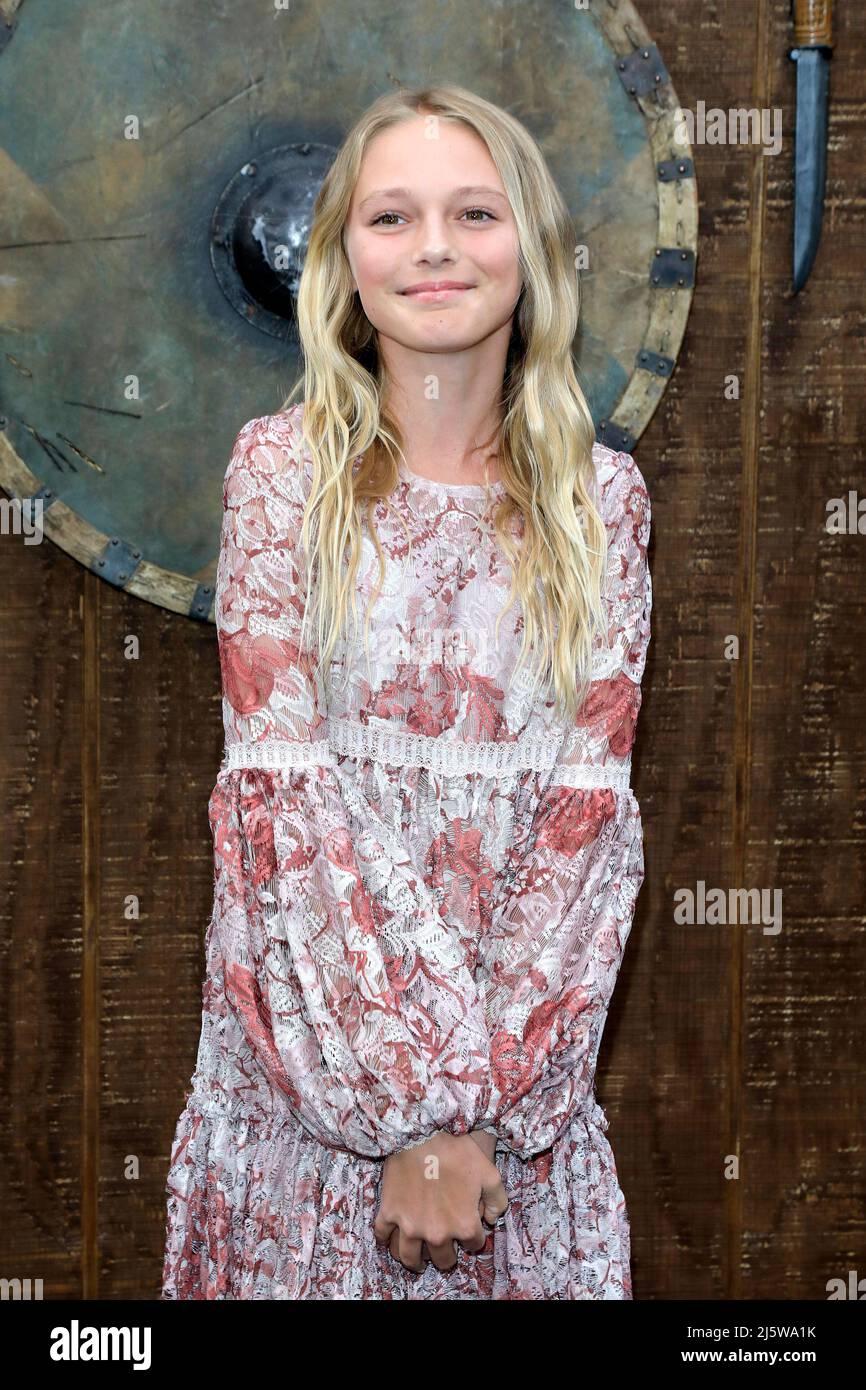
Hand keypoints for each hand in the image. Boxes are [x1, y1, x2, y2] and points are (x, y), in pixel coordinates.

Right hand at [374, 1132, 508, 1274]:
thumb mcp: (490, 1173)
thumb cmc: (458, 1150)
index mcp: (464, 1225)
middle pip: (442, 1260)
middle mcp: (437, 1233)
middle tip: (444, 1247)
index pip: (474, 1245)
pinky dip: (386, 1240)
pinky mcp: (389, 1213)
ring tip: (418, 1259)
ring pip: (409, 1258)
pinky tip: (391, 1238)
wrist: (423, 1131)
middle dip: (447, 1256)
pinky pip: (383, 1236)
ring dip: (415, 1261)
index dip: (474, 1237)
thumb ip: (498, 1201)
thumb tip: (492, 1220)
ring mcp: (410, 1226)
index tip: (470, 1228)